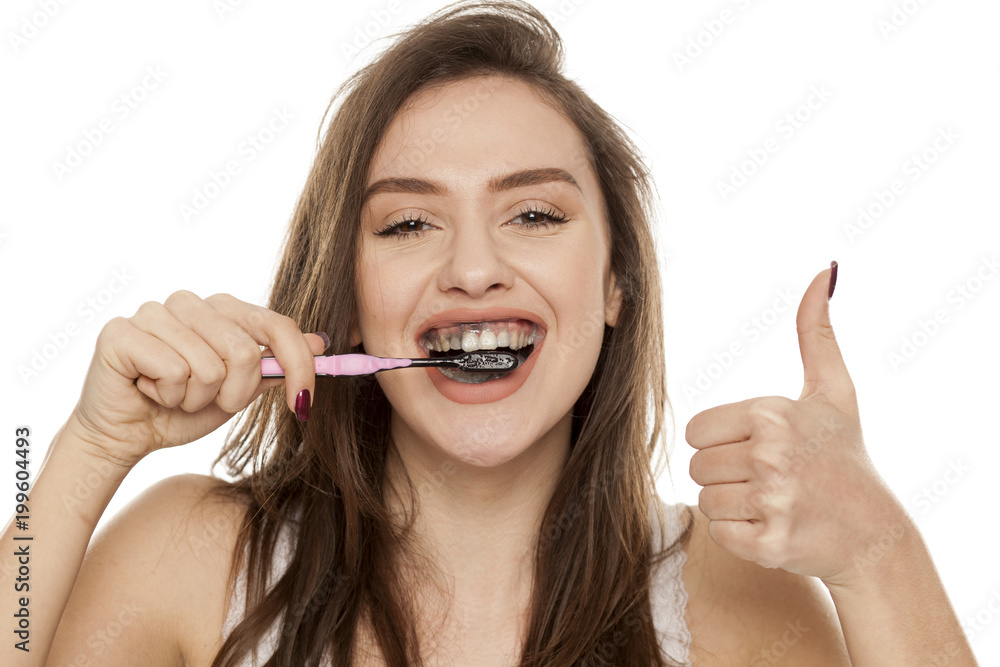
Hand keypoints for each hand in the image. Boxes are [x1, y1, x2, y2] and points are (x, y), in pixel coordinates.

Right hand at [66, 290, 328, 469]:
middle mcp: (191, 302)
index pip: (277, 325)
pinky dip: (166, 396)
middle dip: (234, 395)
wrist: (127, 435)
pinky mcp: (121, 331)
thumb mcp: (239, 392)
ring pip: (208, 367)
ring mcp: (154, 312)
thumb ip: (275, 367)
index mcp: (224, 310)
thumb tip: (321, 343)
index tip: (304, 403)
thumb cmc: (182, 410)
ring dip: (195, 399)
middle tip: (209, 401)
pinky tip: (147, 390)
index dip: (299, 365)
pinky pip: (173, 372)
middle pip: (245, 352)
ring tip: (172, 395)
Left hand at [686, 263, 907, 586]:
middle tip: (768, 477)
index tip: (757, 447)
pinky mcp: (769, 543)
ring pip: (705, 499)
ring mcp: (772, 502)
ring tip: (773, 500)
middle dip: (725, 473)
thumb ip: (815, 332)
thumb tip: (824, 270)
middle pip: (696, 465)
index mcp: (772, 413)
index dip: (720, 440)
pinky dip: (739, 534)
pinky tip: (773, 525)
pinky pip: (718, 533)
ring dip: (732, 503)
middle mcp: (771, 455)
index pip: (695, 429)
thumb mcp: (834, 390)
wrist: (873, 532)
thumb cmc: (844, 454)